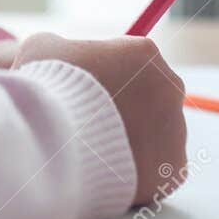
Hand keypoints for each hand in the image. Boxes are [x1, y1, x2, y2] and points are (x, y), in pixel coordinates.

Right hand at [12, 32, 187, 206]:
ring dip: (131, 139)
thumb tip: (64, 54)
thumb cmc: (45, 90)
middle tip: (90, 121)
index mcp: (144, 53)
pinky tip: (108, 170)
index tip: (84, 91)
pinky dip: (137, 171)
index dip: (105, 75)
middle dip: (126, 107)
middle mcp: (170, 88)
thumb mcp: (42, 48)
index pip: (131, 60)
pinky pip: (157, 167)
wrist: (53, 143)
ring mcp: (176, 131)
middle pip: (151, 96)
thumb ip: (64, 48)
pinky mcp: (174, 170)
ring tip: (93, 149)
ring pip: (156, 134)